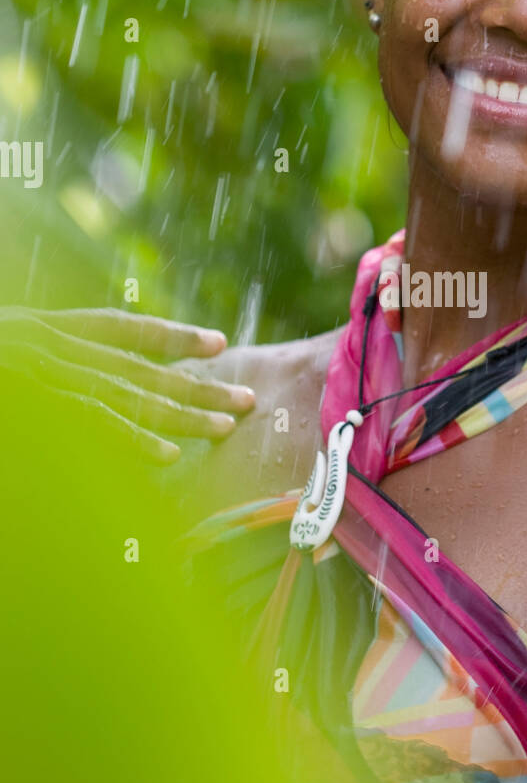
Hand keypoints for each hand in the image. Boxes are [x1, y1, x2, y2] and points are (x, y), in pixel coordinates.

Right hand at [0, 306, 255, 463]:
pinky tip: (167, 455)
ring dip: (179, 412)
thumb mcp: (15, 354)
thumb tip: (94, 391)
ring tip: (226, 428)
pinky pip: (89, 421)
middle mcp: (46, 340)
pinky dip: (130, 438)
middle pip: (138, 365)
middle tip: (248, 400)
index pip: (119, 328)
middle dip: (196, 384)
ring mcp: (37, 368)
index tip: (217, 344)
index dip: (170, 335)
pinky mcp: (29, 400)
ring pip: (124, 392)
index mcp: (43, 327)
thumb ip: (50, 370)